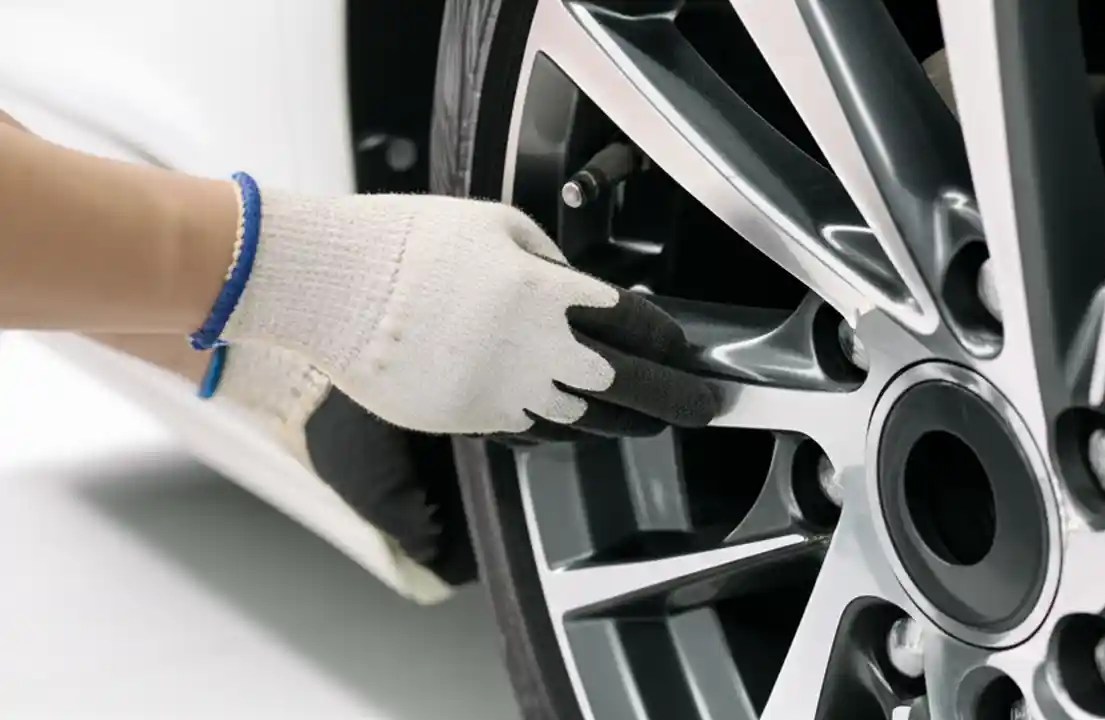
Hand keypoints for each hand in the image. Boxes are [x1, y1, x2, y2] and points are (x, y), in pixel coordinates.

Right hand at [222, 193, 718, 438]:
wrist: (335, 288)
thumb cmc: (409, 244)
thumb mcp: (496, 226)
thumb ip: (551, 260)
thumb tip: (579, 285)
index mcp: (552, 295)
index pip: (638, 325)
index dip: (672, 341)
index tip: (687, 349)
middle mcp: (538, 353)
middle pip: (631, 388)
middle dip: (677, 401)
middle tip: (704, 409)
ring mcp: (505, 395)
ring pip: (587, 422)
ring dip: (624, 423)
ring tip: (647, 423)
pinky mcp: (470, 420)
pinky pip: (533, 434)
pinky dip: (563, 430)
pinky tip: (576, 426)